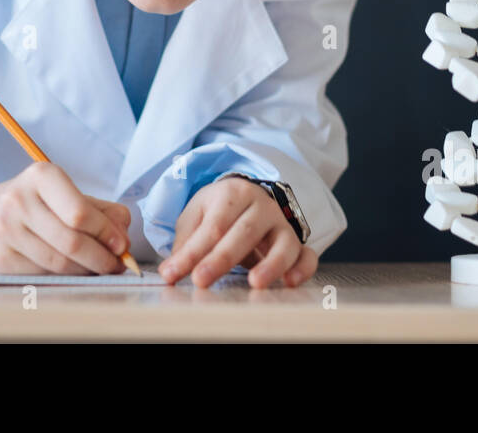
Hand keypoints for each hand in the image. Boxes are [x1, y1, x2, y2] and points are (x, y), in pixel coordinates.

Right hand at [0, 162, 131, 274]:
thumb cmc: (36, 204)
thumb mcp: (67, 194)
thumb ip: (102, 211)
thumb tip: (123, 237)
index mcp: (41, 175)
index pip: (80, 213)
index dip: (106, 233)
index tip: (122, 245)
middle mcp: (18, 200)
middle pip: (72, 241)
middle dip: (102, 258)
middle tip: (117, 264)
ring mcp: (5, 231)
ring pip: (60, 263)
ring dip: (88, 270)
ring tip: (101, 268)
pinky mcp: (0, 258)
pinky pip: (44, 274)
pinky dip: (67, 276)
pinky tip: (75, 271)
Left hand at [158, 176, 317, 288]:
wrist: (250, 196)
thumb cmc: (220, 210)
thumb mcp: (197, 215)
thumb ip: (186, 243)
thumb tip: (170, 272)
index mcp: (234, 194)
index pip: (213, 226)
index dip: (192, 252)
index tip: (172, 273)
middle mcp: (262, 207)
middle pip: (244, 233)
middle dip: (221, 258)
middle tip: (201, 280)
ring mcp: (283, 225)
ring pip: (283, 244)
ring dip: (270, 265)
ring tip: (254, 283)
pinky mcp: (297, 243)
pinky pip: (307, 255)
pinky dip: (303, 269)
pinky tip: (291, 282)